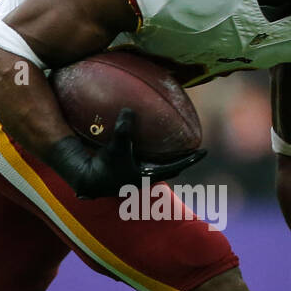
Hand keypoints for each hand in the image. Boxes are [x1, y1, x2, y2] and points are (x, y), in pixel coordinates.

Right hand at [48, 107, 205, 198]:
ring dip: (165, 158)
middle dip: (181, 159)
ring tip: (171, 146)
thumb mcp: (116, 146)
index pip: (177, 166)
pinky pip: (143, 163)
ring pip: (156, 167)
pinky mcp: (125, 173)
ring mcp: (135, 178)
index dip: (191, 159)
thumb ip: (125, 129)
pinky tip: (144, 145)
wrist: (86, 180)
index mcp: (149, 176)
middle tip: (191, 148)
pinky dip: (148, 155)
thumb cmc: (104, 166)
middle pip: (169, 169)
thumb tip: (130, 109)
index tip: (204, 152)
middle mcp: (144, 179)